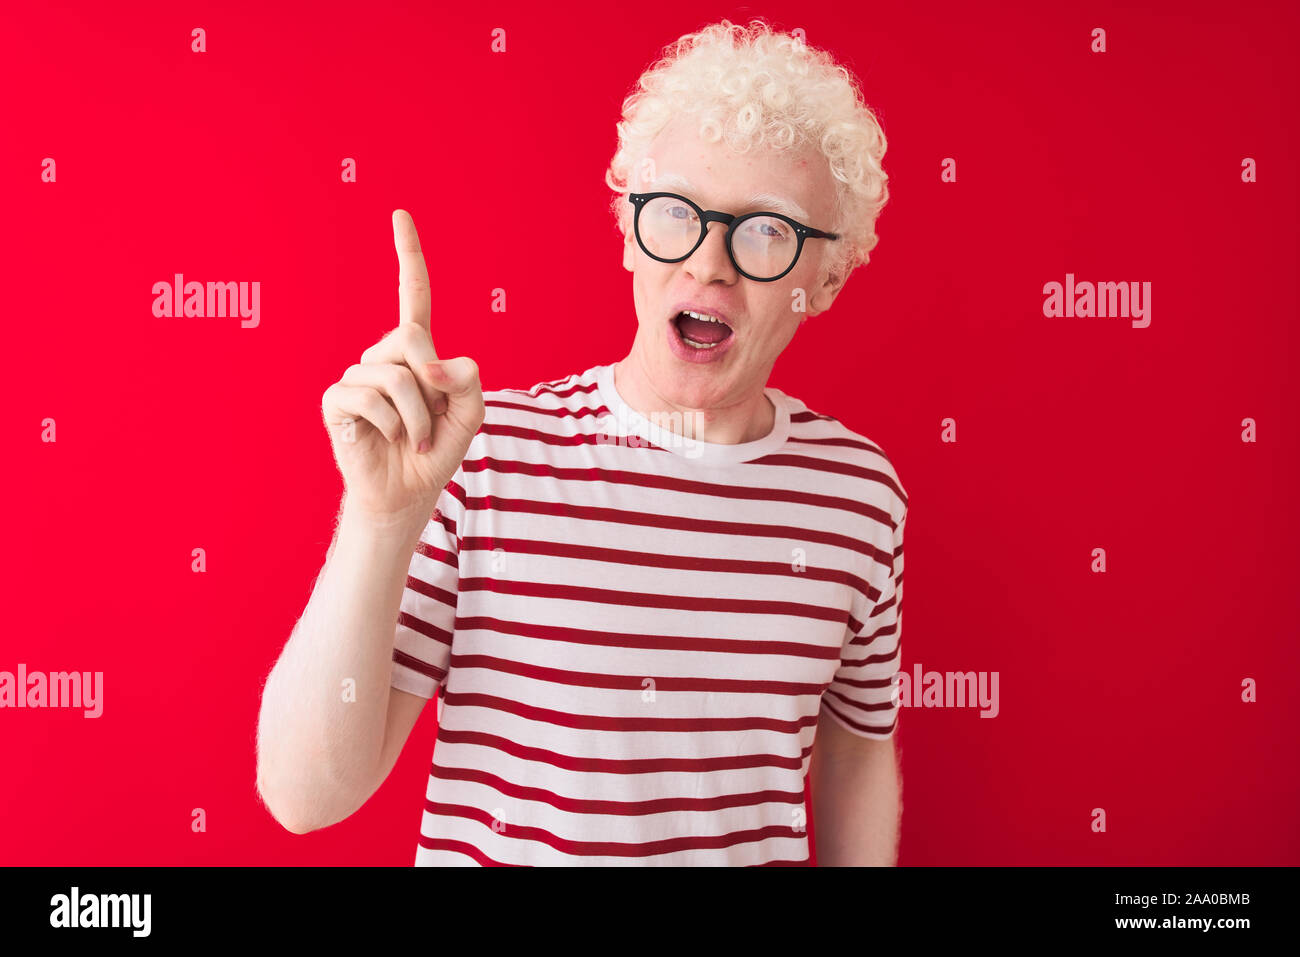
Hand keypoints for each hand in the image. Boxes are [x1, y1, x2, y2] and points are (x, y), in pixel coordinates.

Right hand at [321, 210, 483, 527]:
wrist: (407, 493)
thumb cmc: (436, 450)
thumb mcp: (470, 413)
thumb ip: (466, 379)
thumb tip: (427, 362)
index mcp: (415, 352)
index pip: (412, 296)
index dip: (408, 256)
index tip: (400, 215)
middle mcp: (382, 357)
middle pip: (412, 337)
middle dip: (434, 384)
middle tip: (433, 421)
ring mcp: (356, 377)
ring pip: (397, 375)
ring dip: (418, 417)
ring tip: (414, 439)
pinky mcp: (337, 401)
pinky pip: (371, 397)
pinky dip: (394, 425)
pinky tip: (390, 440)